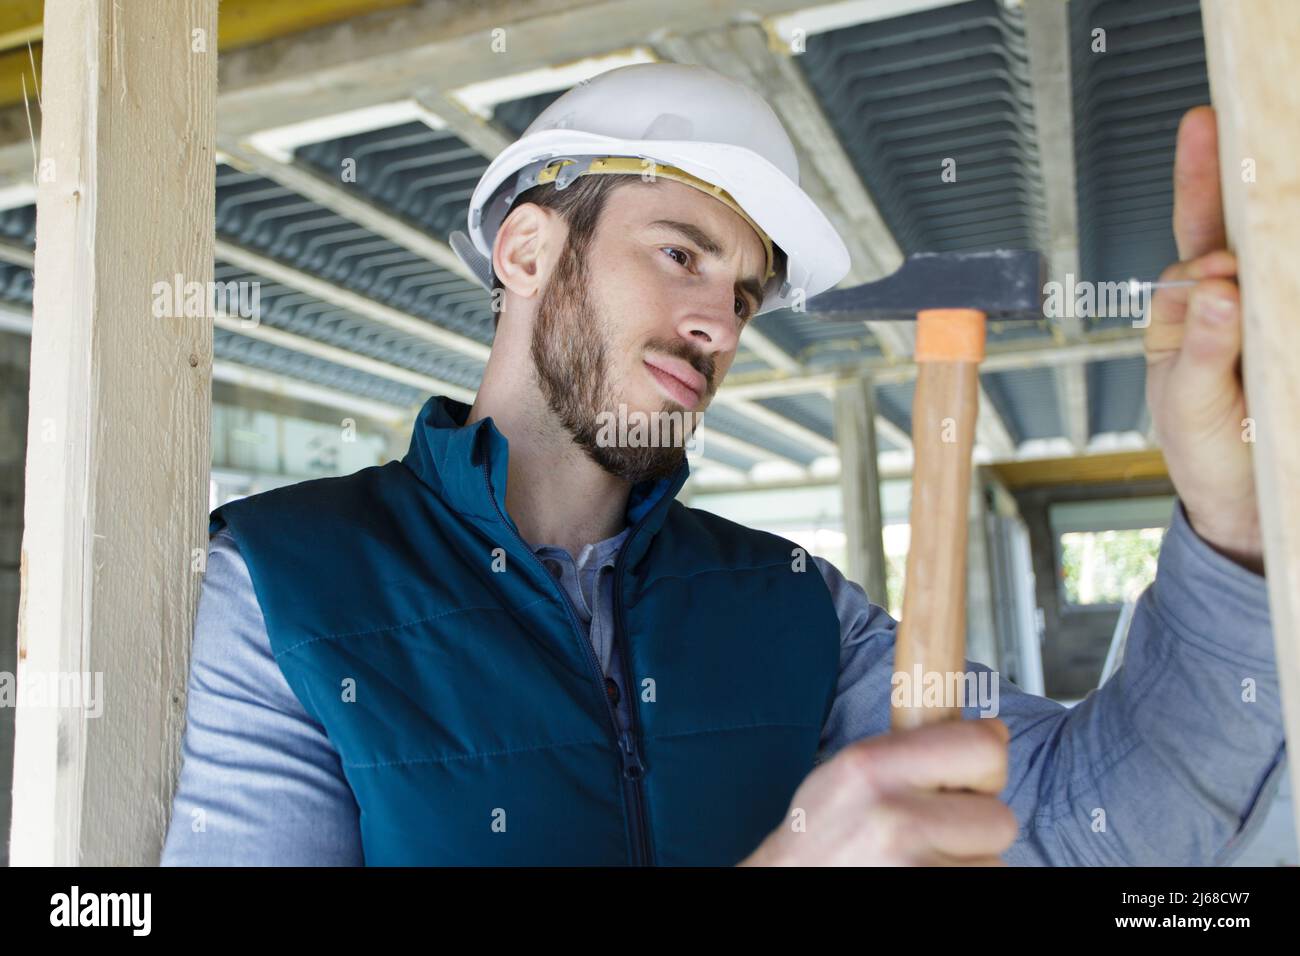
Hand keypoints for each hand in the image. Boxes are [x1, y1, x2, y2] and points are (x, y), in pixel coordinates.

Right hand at [738, 718, 1015, 865]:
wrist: (791, 881)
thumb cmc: (821, 836)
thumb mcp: (849, 772)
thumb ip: (910, 750)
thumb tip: (991, 733)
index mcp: (871, 766)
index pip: (982, 746)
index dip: (987, 762)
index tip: (974, 774)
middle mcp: (893, 816)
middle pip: (1000, 817)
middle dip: (975, 826)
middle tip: (934, 830)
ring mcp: (912, 866)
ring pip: (993, 861)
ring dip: (965, 861)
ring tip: (918, 858)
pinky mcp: (927, 893)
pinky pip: (983, 882)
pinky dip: (957, 879)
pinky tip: (922, 874)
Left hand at [1145, 106, 1261, 572]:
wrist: (1250, 501)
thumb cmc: (1207, 452)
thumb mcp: (1189, 410)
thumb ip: (1197, 354)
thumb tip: (1214, 288)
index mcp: (1181, 315)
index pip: (1189, 256)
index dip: (1203, 246)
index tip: (1221, 258)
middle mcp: (1222, 299)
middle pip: (1221, 224)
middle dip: (1213, 174)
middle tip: (1208, 123)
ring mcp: (1265, 307)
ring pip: (1268, 244)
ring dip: (1267, 207)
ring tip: (1268, 163)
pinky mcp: (1288, 325)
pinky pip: (1285, 284)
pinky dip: (1280, 255)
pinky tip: (1282, 233)